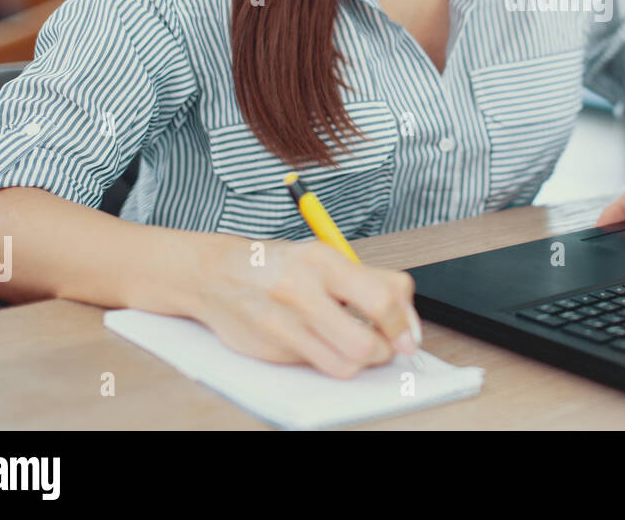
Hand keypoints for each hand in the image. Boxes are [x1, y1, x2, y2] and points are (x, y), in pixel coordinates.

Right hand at [195, 237, 420, 378]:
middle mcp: (303, 290)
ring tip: (357, 348)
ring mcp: (284, 324)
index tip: (408, 335)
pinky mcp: (272, 349)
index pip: (383, 297)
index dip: (405, 323)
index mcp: (323, 260)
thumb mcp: (325, 257)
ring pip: (345, 364)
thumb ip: (370, 282)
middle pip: (366, 341)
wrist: (215, 274)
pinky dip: (330, 361)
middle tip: (386, 347)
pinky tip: (324, 345)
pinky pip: (318, 367)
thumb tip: (407, 321)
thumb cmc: (279, 267)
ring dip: (360, 362)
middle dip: (385, 351)